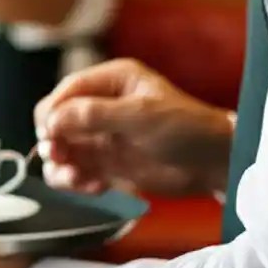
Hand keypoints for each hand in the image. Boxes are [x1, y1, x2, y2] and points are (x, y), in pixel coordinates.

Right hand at [34, 59, 234, 196]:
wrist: (217, 165)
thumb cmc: (187, 128)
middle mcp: (101, 105)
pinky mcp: (107, 164)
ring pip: (61, 148)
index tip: (50, 134)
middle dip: (53, 139)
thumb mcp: (141, 115)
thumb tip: (52, 120)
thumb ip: (95, 115)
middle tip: (59, 155)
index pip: (67, 91)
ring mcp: (102, 136)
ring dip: (61, 164)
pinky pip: (76, 171)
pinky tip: (94, 187)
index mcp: (111, 81)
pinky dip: (75, 180)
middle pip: (56, 119)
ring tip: (76, 178)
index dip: (53, 111)